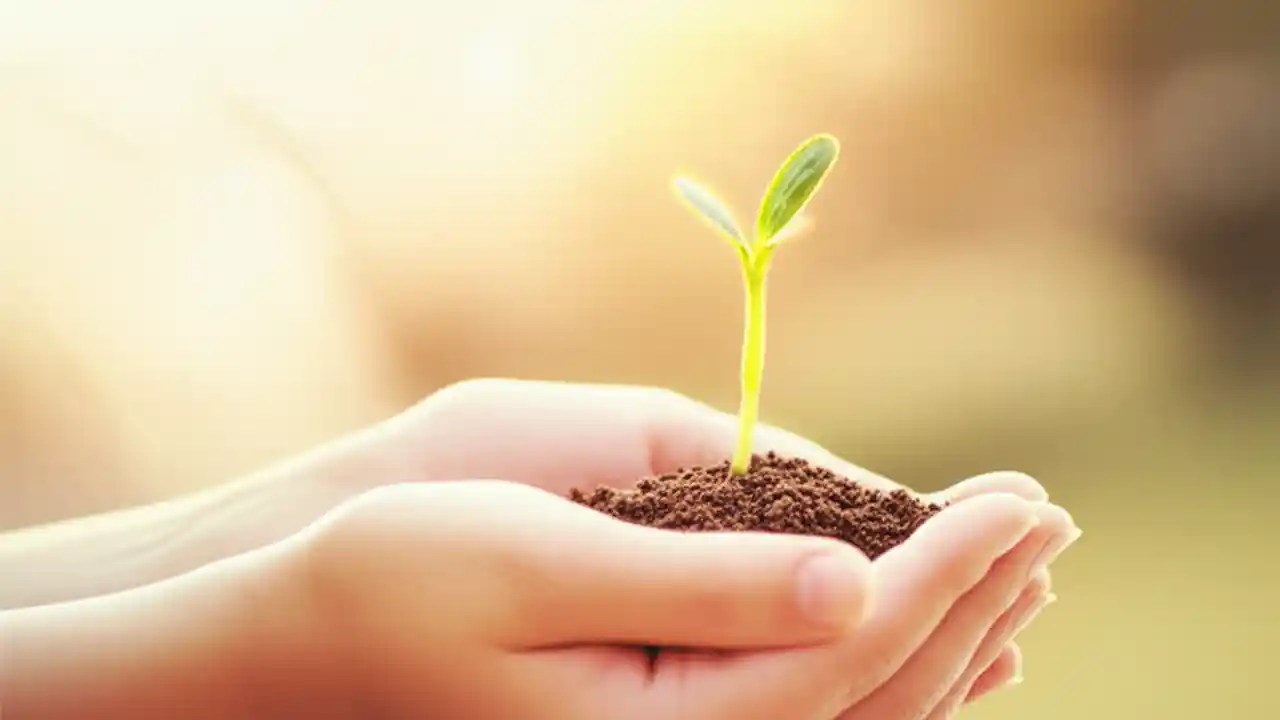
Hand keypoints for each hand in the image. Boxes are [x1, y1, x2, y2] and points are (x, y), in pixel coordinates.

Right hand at [334, 378, 1062, 710]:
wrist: (307, 638)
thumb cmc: (398, 580)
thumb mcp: (536, 566)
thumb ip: (700, 584)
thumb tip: (852, 578)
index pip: (850, 648)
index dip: (946, 569)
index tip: (1021, 500)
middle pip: (876, 685)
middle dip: (971, 596)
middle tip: (1049, 518)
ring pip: (855, 705)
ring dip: (947, 631)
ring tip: (1017, 571)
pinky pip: (806, 702)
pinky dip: (884, 660)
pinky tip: (921, 632)